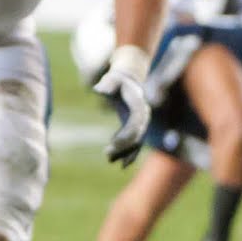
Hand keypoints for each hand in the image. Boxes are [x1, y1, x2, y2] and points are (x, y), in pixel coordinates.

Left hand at [94, 45, 150, 165]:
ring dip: (125, 153)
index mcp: (138, 105)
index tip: (113, 144)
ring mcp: (141, 121)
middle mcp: (143, 115)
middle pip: (137, 135)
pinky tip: (120, 164)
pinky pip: (136, 142)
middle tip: (108, 155)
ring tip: (110, 160)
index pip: (134, 124)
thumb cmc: (117, 78)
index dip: (125, 135)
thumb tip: (98, 89)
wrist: (129, 77)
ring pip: (137, 141)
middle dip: (124, 147)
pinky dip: (129, 153)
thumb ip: (107, 84)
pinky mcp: (136, 126)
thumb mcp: (111, 79)